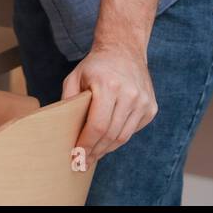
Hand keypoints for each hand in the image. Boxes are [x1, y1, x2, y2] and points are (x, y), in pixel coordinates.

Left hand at [61, 43, 157, 165]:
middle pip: (111, 134)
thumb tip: (61, 127)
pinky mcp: (151, 108)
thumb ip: (68, 100)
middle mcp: (129, 95)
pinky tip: (106, 142)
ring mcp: (143, 102)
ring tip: (93, 156)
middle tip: (82, 162)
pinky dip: (118, 139)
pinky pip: (132, 130)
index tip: (76, 156)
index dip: (86, 144)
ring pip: (124, 136)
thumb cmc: (94, 66)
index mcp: (108, 86)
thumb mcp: (74, 77)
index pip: (97, 125)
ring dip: (107, 149)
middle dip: (95, 151)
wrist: (124, 50)